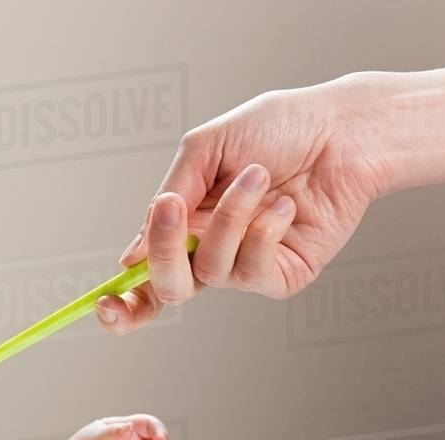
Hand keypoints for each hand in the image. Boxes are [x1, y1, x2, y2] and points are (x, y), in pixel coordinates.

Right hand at [98, 74, 395, 333]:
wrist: (341, 132)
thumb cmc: (276, 130)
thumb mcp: (205, 148)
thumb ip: (169, 197)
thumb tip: (132, 256)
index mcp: (185, 225)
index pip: (146, 278)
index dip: (122, 303)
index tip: (103, 305)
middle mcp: (212, 252)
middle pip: (169, 288)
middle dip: (164, 252)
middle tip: (173, 208)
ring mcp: (247, 267)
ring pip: (212, 271)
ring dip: (230, 218)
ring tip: (259, 177)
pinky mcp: (283, 275)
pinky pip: (254, 270)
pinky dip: (264, 231)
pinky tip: (284, 204)